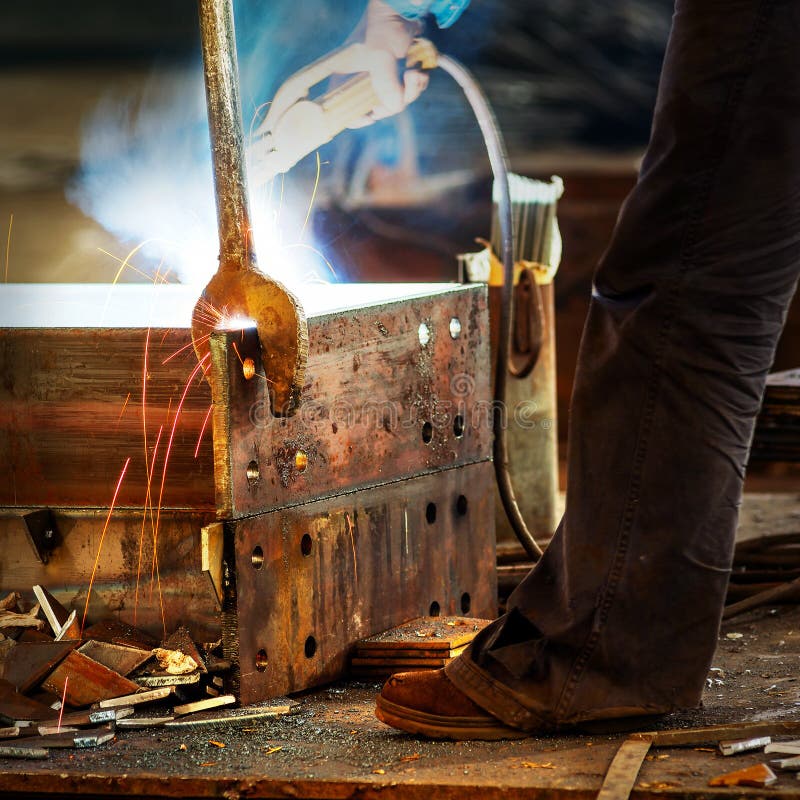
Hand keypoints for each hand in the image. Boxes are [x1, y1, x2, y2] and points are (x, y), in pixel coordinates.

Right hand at [336, 0, 429, 122]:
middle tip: (407, 81)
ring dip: (411, 91)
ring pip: (395, 101)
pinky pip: (406, 92)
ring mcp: (379, 79)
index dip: (356, 118)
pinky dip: (416, 86)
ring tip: (416, 73)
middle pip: (376, 109)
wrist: (404, 8)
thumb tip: (394, 106)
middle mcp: (360, 81)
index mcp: (345, 77)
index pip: (342, 109)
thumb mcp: (381, 56)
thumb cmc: (384, 26)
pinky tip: (420, 72)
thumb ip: (386, 86)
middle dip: (395, 101)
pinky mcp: (396, 76)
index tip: (372, 115)